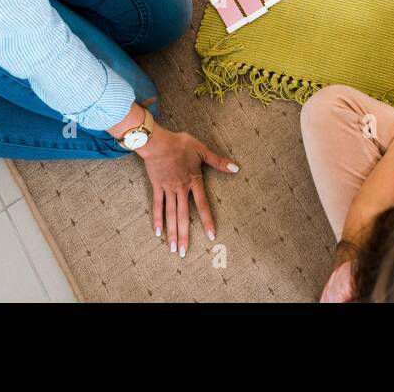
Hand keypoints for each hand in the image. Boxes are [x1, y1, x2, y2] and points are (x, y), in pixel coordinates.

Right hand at [138, 123, 237, 256]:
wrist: (158, 141)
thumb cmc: (180, 144)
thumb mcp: (202, 150)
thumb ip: (218, 161)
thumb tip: (236, 167)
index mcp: (194, 181)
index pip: (202, 205)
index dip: (207, 220)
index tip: (211, 235)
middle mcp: (180, 188)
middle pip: (182, 215)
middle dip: (184, 235)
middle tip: (183, 253)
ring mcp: (168, 189)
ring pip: (170, 214)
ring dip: (171, 232)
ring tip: (172, 248)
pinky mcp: (157, 186)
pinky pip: (157, 205)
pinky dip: (157, 219)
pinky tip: (157, 233)